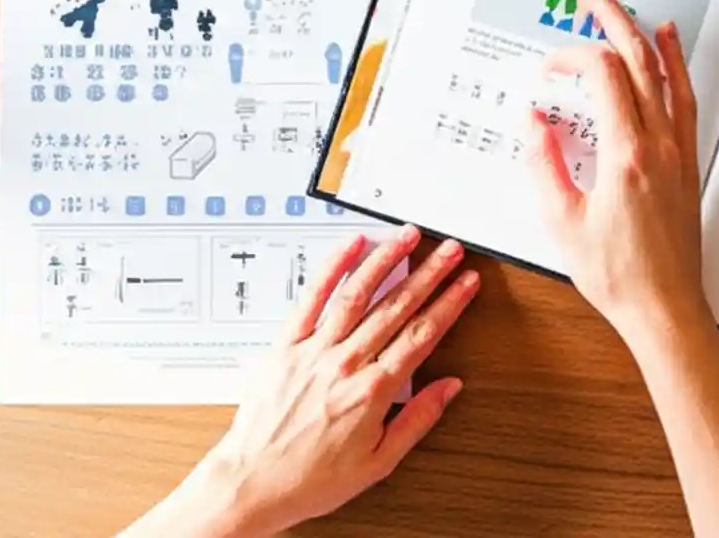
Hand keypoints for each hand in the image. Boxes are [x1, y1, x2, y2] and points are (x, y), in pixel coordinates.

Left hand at [122, 225, 478, 537]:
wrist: (253, 482)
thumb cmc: (310, 478)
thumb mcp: (379, 462)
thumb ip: (418, 419)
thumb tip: (449, 388)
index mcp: (372, 393)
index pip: (422, 336)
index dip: (449, 305)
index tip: (466, 284)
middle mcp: (344, 365)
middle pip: (397, 308)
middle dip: (429, 274)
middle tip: (450, 251)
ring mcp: (314, 350)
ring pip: (358, 294)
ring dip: (386, 260)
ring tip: (407, 236)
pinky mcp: (286, 345)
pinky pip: (311, 297)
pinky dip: (332, 267)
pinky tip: (350, 245)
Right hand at [526, 0, 707, 337]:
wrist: (664, 307)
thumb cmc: (619, 276)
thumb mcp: (562, 222)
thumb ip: (545, 164)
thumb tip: (534, 122)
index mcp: (626, 155)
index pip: (602, 76)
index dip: (570, 59)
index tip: (549, 69)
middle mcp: (658, 145)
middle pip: (637, 59)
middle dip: (610, 17)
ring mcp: (678, 152)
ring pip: (666, 73)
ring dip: (644, 34)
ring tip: (627, 8)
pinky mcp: (687, 163)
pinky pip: (685, 100)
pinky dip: (676, 67)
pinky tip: (671, 51)